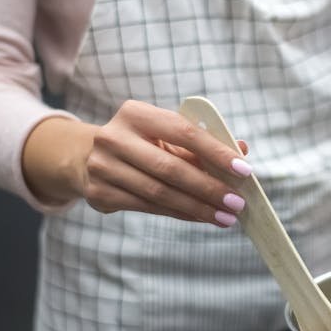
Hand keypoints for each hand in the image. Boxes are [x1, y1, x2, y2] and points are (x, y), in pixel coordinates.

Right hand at [83, 101, 251, 226]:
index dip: (215, 152)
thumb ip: (202, 141)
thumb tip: (242, 150)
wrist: (87, 157)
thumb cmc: (141, 143)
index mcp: (135, 113)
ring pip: (160, 193)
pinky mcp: (100, 194)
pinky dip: (180, 213)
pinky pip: (149, 207)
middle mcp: (114, 137)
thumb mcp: (165, 134)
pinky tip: (201, 217)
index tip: (244, 169)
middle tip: (237, 203)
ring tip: (225, 216)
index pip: (183, 132)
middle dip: (209, 188)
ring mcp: (103, 167)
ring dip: (198, 207)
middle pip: (170, 168)